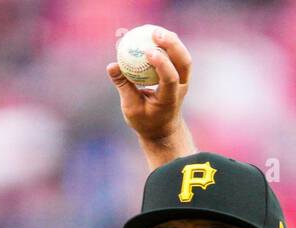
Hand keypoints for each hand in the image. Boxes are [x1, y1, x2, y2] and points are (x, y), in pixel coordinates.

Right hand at [107, 27, 192, 143]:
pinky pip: (176, 55)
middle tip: (155, 32)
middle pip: (184, 62)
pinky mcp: (180, 75)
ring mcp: (183, 81)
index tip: (147, 51)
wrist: (163, 130)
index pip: (170, 78)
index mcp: (169, 100)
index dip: (161, 63)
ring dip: (171, 41)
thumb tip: (111, 66)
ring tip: (154, 30)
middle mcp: (180, 88)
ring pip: (183, 57)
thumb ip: (123, 86)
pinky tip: (153, 35)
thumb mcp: (131, 108)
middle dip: (172, 45)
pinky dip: (167, 44)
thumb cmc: (145, 121)